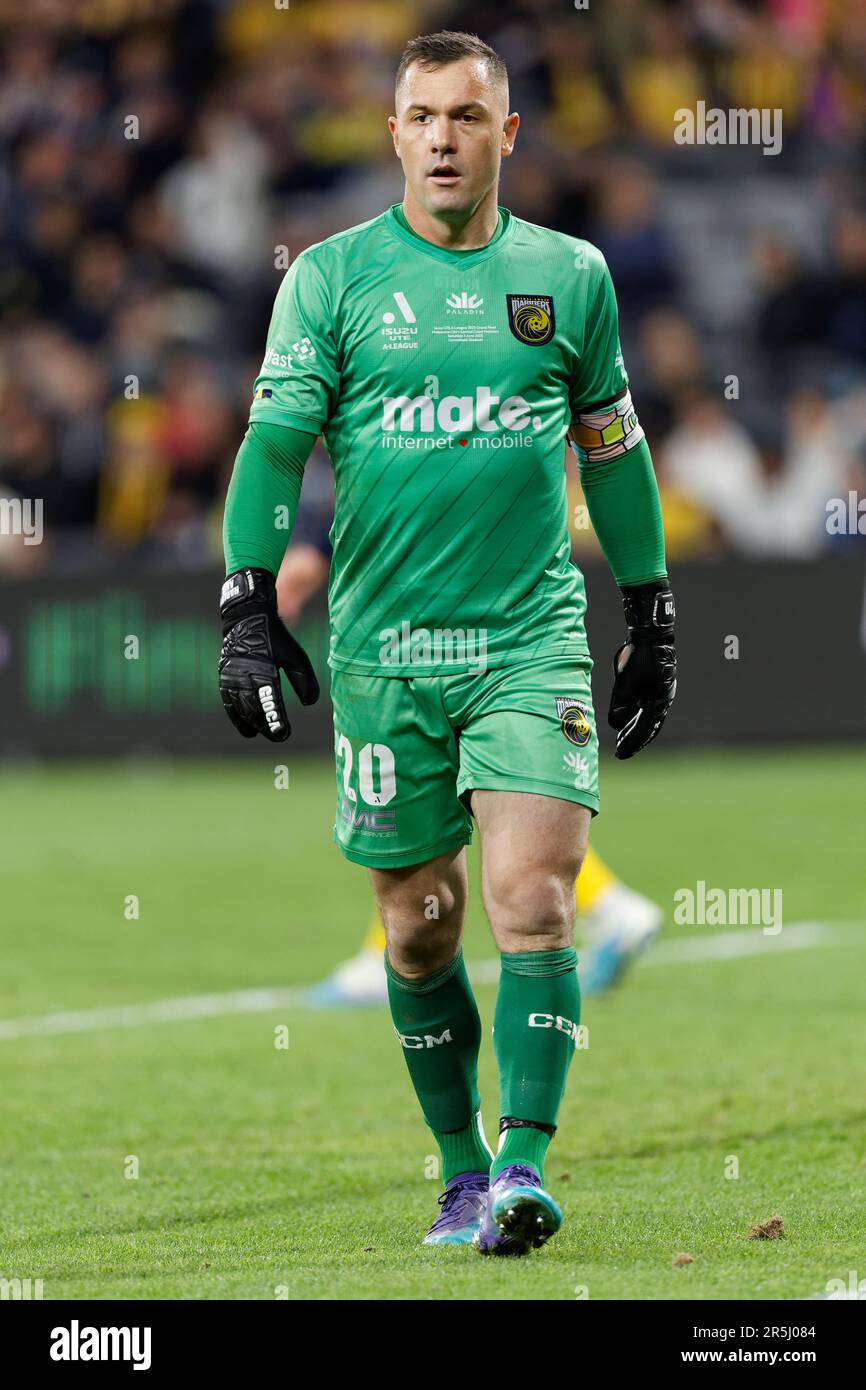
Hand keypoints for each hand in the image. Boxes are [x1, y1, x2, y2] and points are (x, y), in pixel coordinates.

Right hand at [219, 567, 318, 740]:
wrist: (246, 618)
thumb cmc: (275, 638)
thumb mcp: (295, 656)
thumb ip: (304, 680)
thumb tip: (309, 703)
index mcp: (264, 672)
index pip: (271, 704)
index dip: (276, 722)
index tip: (284, 734)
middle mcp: (245, 678)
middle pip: (254, 712)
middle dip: (266, 727)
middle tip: (277, 737)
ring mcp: (232, 679)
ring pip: (240, 710)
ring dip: (251, 724)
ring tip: (261, 733)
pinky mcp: (225, 678)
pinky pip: (229, 703)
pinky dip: (236, 717)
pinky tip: (245, 726)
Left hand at [608, 581, 675, 758]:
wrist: (652, 635)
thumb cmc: (638, 656)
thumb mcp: (625, 680)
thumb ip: (620, 702)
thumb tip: (616, 723)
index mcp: (658, 700)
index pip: (644, 728)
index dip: (632, 742)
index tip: (620, 753)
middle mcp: (663, 700)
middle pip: (649, 728)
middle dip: (634, 741)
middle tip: (621, 753)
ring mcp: (663, 694)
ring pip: (650, 720)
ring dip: (637, 731)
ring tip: (624, 742)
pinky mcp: (659, 688)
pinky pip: (650, 709)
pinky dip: (639, 719)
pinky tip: (629, 722)